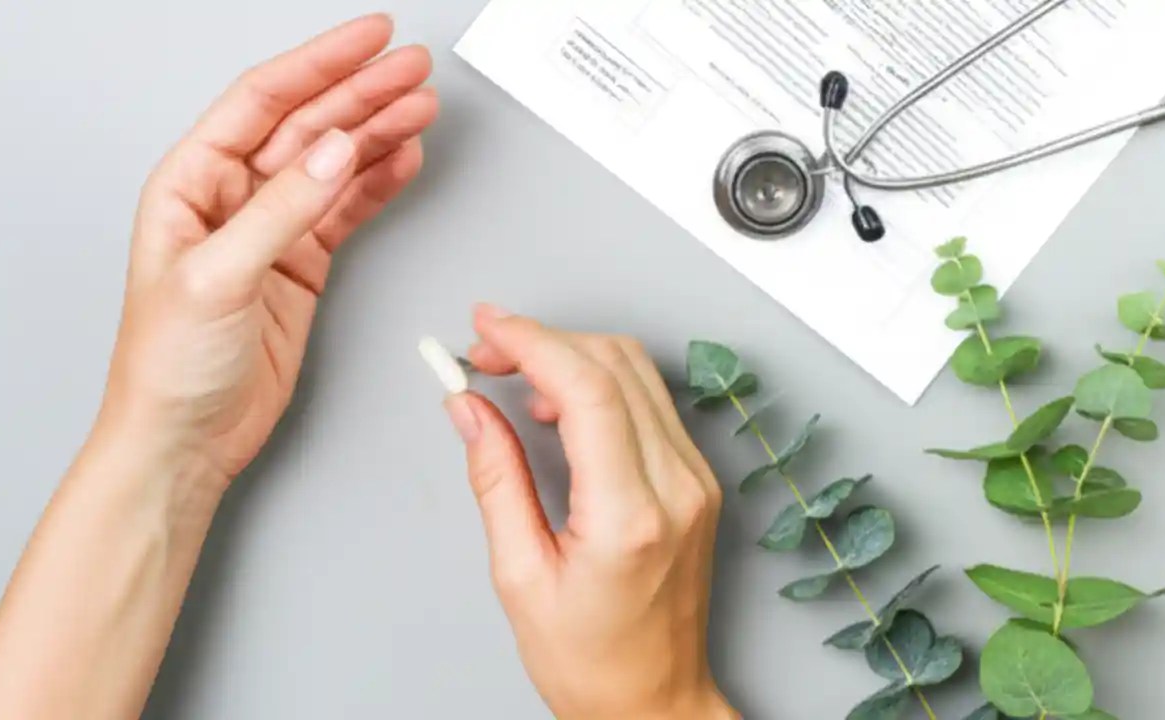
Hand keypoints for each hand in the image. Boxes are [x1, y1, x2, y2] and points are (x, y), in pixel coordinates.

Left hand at [98, 14, 437, 483]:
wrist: (185, 439)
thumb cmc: (168, 366)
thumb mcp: (217, 279)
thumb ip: (280, 212)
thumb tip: (333, 153)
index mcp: (191, 184)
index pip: (262, 102)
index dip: (319, 64)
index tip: (370, 40)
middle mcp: (230, 198)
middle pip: (306, 125)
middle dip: (362, 92)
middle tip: (413, 70)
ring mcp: (270, 231)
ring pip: (333, 163)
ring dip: (378, 132)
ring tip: (421, 106)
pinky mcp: (300, 266)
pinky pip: (347, 209)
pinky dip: (379, 183)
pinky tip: (404, 157)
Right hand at [447, 306, 737, 719]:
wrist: (653, 700)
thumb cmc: (589, 660)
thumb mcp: (520, 576)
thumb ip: (495, 480)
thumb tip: (469, 407)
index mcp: (630, 515)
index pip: (588, 390)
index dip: (532, 341)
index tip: (485, 326)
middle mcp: (676, 486)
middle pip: (615, 364)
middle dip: (543, 339)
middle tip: (484, 350)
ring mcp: (695, 479)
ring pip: (636, 372)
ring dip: (571, 354)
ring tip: (513, 373)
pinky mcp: (696, 479)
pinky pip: (649, 401)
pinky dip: (598, 382)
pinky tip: (557, 404)